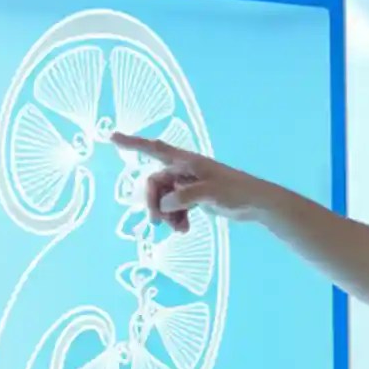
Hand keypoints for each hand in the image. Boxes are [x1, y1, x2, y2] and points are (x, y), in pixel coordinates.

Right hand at [111, 132, 269, 232]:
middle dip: (154, 203)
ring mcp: (188, 184)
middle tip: (157, 223)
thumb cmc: (236, 191)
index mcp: (187, 161)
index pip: (154, 149)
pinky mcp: (194, 197)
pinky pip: (174, 207)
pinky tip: (184, 230)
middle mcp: (184, 169)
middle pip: (155, 183)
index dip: (132, 143)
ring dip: (166, 215)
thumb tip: (164, 204)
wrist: (257, 203)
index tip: (111, 138)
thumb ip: (184, 197)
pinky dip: (176, 218)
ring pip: (164, 199)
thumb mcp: (209, 193)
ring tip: (179, 230)